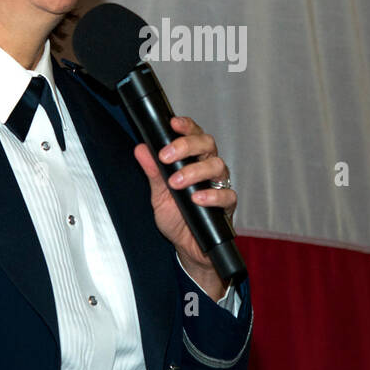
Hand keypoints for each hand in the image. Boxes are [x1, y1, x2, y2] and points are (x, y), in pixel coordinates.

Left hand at [133, 115, 236, 298]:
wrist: (187, 246)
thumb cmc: (177, 217)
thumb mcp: (158, 195)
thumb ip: (152, 172)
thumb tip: (141, 149)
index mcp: (193, 160)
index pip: (193, 135)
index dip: (186, 126)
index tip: (172, 124)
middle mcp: (208, 168)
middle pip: (207, 144)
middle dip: (186, 146)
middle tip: (166, 156)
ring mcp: (219, 185)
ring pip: (217, 166)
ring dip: (195, 171)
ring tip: (176, 182)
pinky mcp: (227, 205)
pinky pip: (227, 195)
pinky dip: (212, 196)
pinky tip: (197, 199)